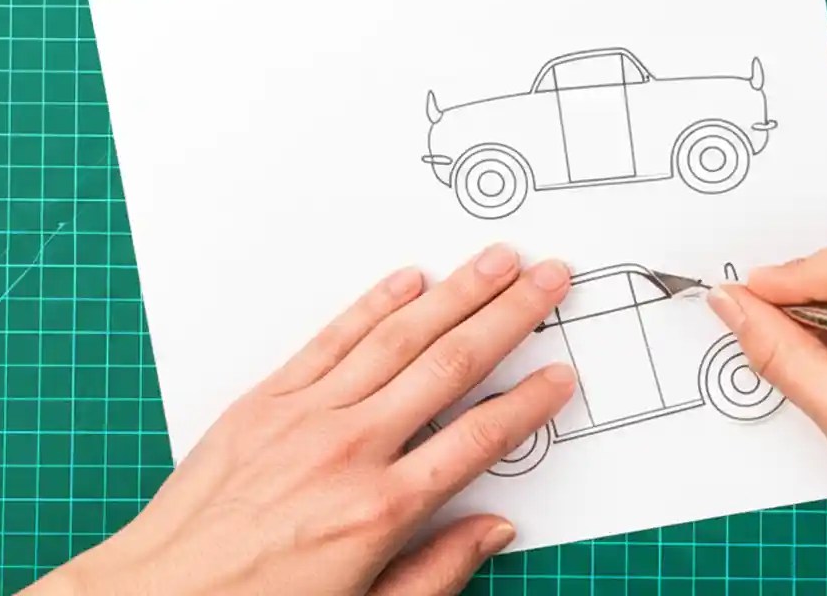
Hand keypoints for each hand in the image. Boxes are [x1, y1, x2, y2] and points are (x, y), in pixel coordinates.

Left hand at [21, 244, 574, 595]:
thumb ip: (437, 570)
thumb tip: (495, 529)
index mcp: (381, 509)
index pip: (479, 438)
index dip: (529, 403)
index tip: (561, 375)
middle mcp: (350, 449)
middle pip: (450, 366)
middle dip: (509, 317)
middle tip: (548, 279)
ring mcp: (305, 415)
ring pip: (398, 338)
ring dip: (456, 293)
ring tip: (496, 261)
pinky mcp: (265, 399)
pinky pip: (331, 339)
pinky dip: (373, 304)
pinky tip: (409, 279)